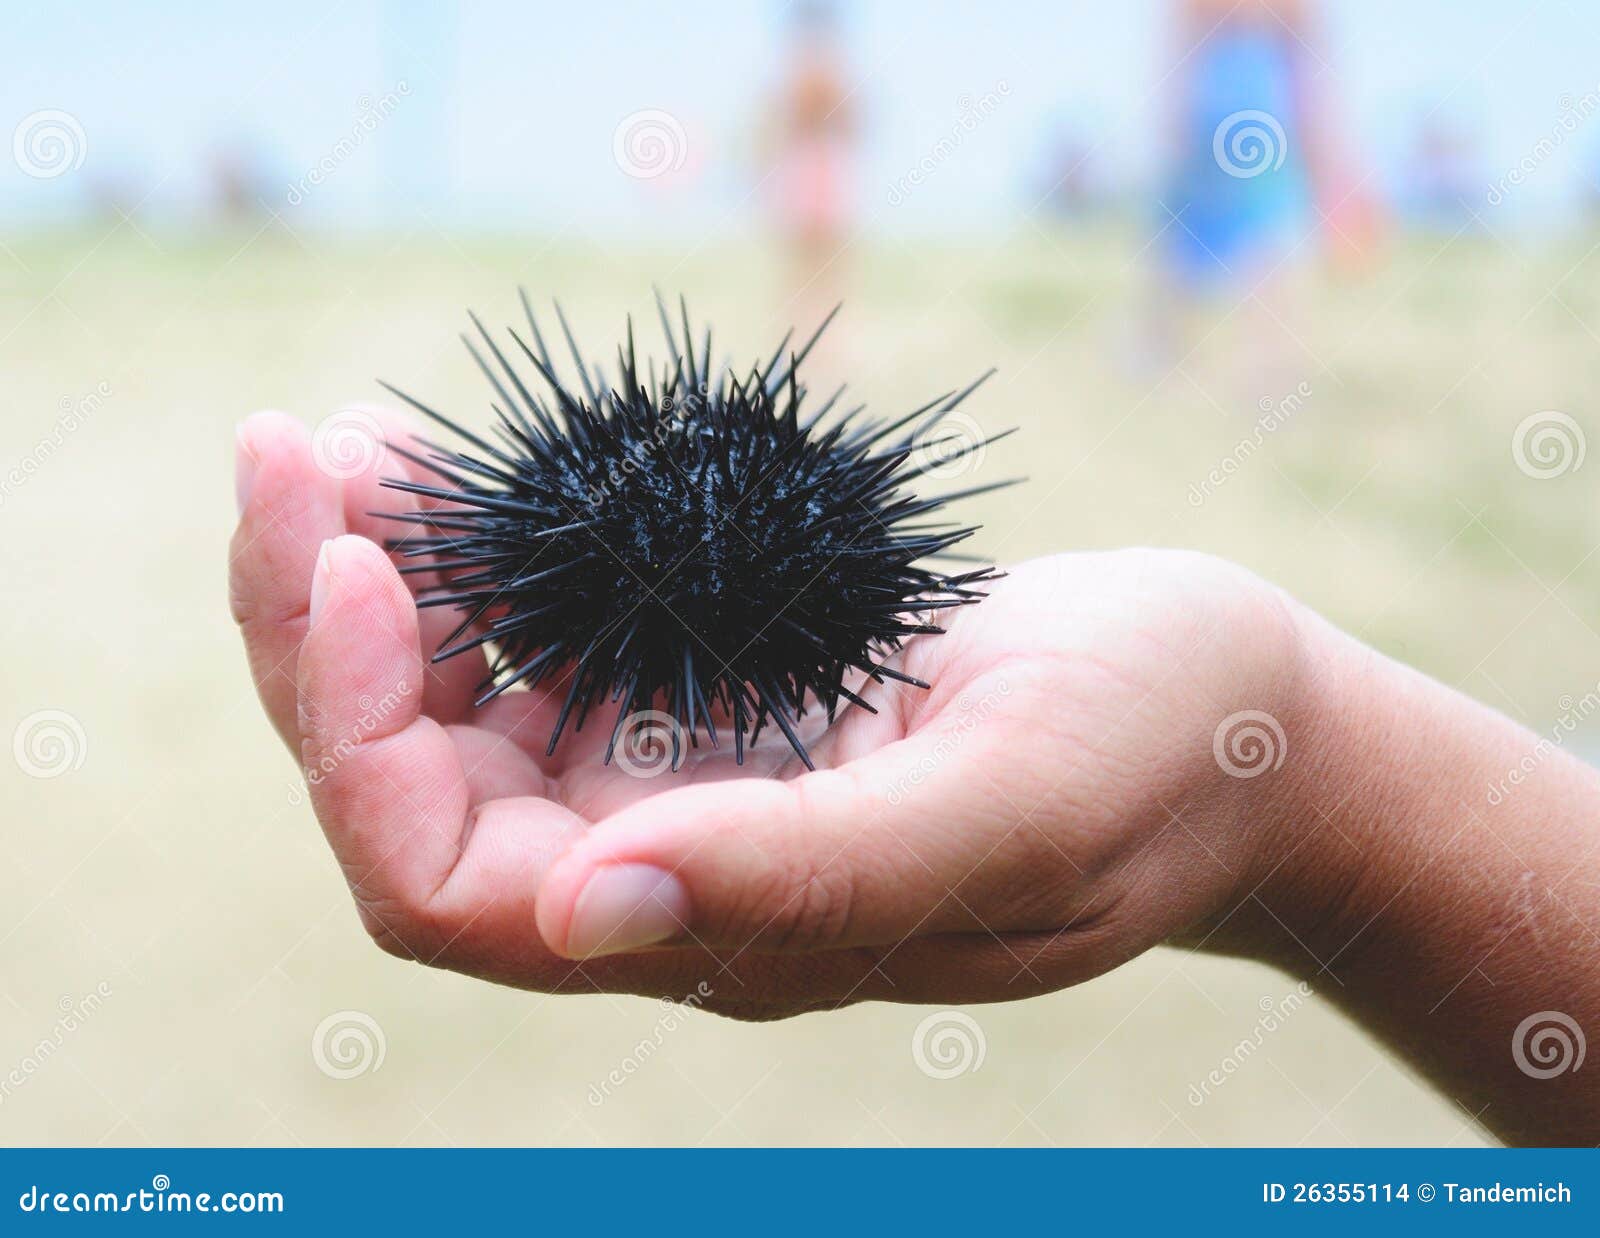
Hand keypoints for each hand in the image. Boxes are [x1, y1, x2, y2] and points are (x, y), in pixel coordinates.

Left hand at [231, 408, 1310, 1019]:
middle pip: (408, 785)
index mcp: (716, 934)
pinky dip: (470, 552)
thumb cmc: (1156, 759)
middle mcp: (665, 870)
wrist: (1235, 713)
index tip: (357, 562)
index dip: (357, 739)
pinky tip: (447, 461)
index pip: (450, 888)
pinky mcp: (705, 699)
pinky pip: (536, 639)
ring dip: (377, 573)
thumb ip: (812, 879)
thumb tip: (581, 911)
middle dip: (320, 627)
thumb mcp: (1012, 805)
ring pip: (449, 707)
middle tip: (297, 448)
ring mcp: (677, 782)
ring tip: (347, 440)